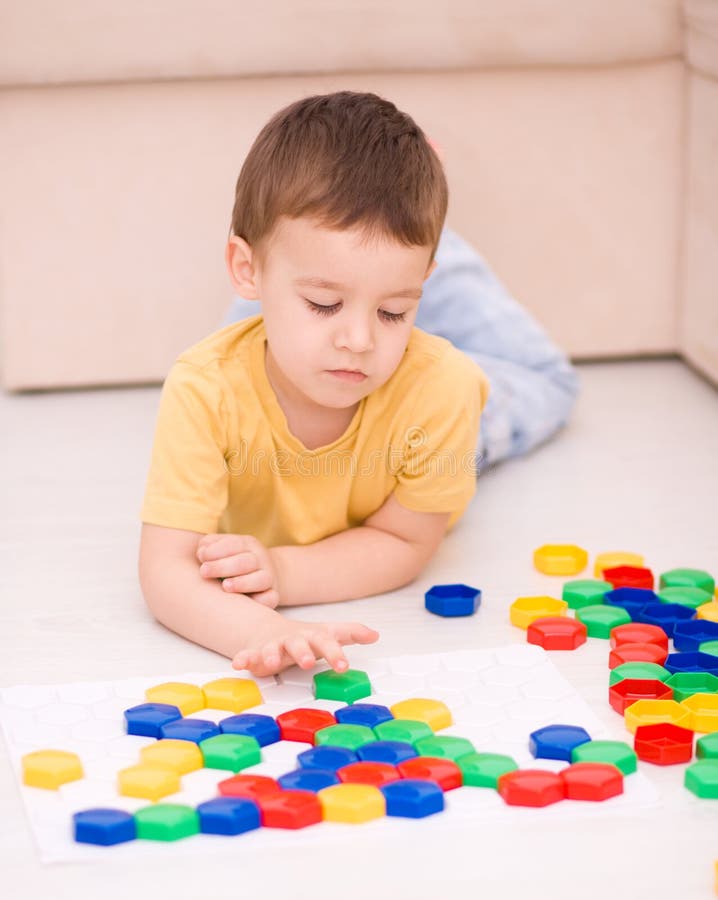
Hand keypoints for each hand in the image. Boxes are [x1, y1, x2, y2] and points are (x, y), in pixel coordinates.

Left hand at [197, 533, 279, 607]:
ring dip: (243, 583)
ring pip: (261, 579)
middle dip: (223, 566)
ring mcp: (268, 577)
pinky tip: (248, 603)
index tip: (201, 557)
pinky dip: (263, 601)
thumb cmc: (233, 559)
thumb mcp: (224, 547)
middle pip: (246, 561)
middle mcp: (260, 559)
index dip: (217, 550)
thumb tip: (201, 553)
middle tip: (204, 572)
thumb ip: (210, 546)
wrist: (265, 571)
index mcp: (247, 544)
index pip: (234, 544)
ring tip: (225, 586)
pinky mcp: (273, 594)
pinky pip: (271, 598)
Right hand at [231, 618, 379, 676]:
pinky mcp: (256, 652)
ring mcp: (274, 645)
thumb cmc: (306, 637)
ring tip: (273, 661)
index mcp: (312, 635)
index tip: (344, 666)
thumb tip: (376, 634)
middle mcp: (293, 639)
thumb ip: (350, 634)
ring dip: (272, 654)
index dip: (335, 653)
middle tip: (308, 662)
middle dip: (303, 652)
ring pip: (272, 649)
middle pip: (299, 644)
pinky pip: (248, 654)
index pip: (327, 642)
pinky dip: (243, 658)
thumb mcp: (328, 634)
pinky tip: (239, 663)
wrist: (271, 631)